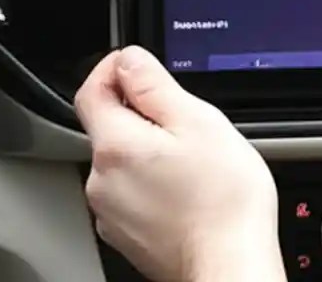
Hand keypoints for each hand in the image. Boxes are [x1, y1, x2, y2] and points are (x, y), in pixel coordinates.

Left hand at [74, 46, 286, 281]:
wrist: (229, 267)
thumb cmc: (223, 202)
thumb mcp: (199, 122)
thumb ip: (155, 86)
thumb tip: (129, 60)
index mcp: (115, 146)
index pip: (91, 90)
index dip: (114, 69)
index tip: (138, 66)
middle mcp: (101, 182)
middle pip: (110, 129)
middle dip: (143, 117)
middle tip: (187, 123)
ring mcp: (111, 213)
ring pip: (123, 163)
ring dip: (150, 153)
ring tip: (194, 163)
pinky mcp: (127, 235)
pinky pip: (133, 194)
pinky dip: (154, 185)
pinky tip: (188, 191)